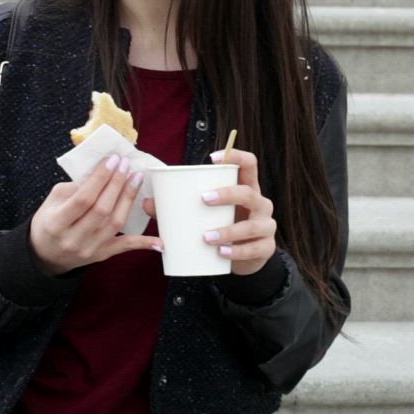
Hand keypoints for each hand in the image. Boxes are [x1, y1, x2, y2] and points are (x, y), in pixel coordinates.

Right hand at [30, 154, 161, 275]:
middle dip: (117, 183)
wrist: (45, 253)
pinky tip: (160, 241)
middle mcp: (73, 239)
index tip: (112, 160)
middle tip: (126, 164)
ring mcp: (89, 249)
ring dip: (129, 199)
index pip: (84, 198)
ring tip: (137, 178)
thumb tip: (103, 172)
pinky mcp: (101, 255)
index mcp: (56, 223)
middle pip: (102, 209)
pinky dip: (143, 243)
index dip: (101, 178)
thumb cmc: (49, 220)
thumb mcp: (52, 200)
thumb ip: (75, 187)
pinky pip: (125, 247)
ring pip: (115, 223)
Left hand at [142, 147, 276, 275]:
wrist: (246, 258)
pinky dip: (236, 251)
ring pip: (252, 225)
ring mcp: (266, 226)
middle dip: (227, 194)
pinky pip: (254, 249)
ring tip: (205, 237)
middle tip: (203, 199)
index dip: (236, 156)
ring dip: (228, 231)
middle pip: (249, 192)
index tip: (212, 158)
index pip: (250, 163)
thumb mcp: (207, 214)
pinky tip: (222, 253)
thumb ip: (178, 207)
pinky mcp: (267, 248)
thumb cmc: (223, 225)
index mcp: (247, 188)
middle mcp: (260, 204)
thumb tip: (146, 203)